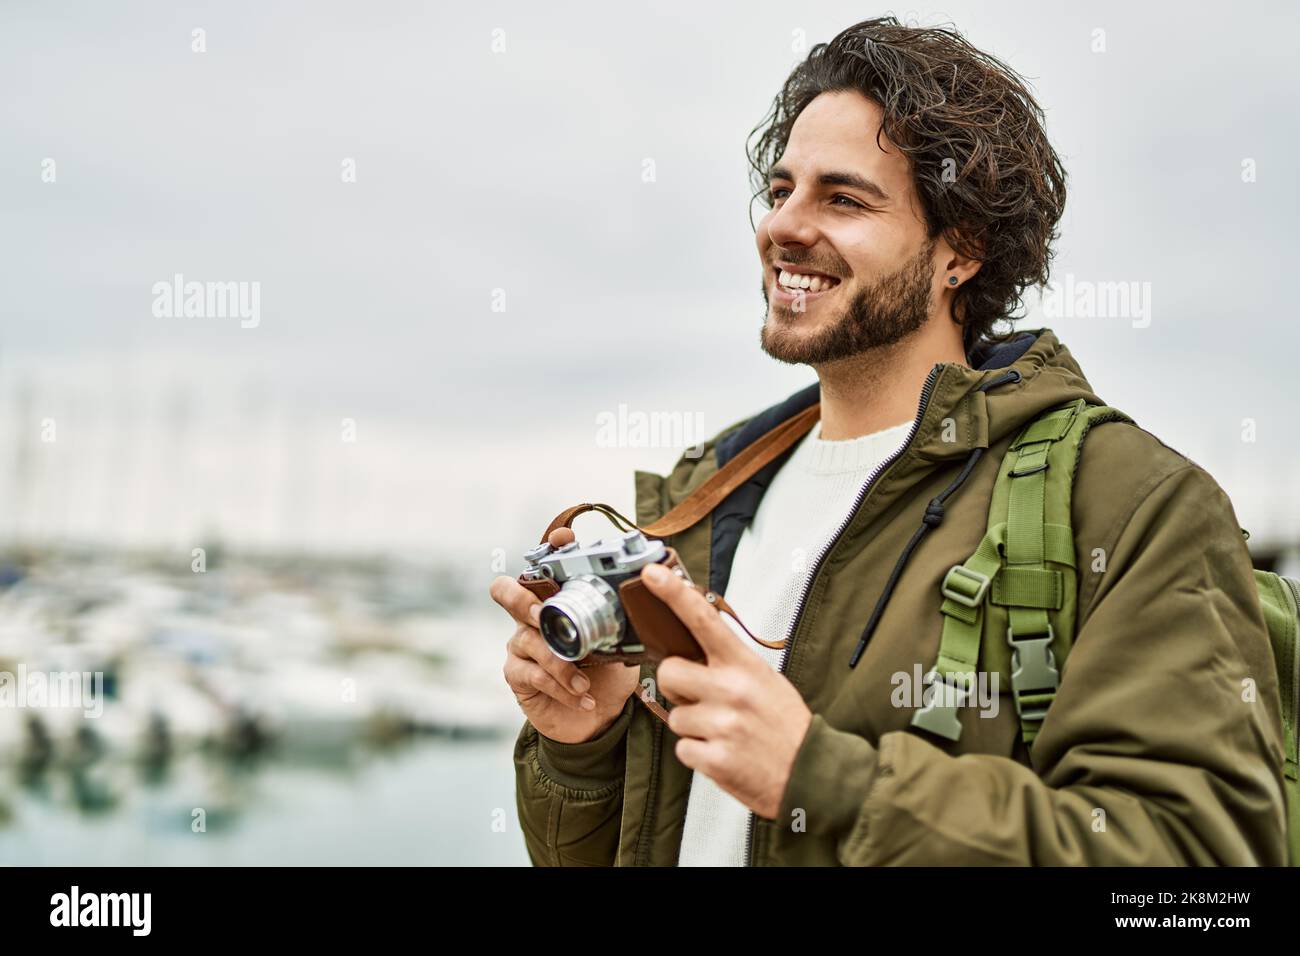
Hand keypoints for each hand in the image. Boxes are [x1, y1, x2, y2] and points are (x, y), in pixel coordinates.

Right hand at [491, 528, 639, 743]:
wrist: (599, 717)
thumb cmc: (608, 673)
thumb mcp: (622, 643)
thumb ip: (625, 622)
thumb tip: (647, 602)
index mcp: (556, 601)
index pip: (543, 566)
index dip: (548, 549)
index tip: (565, 540)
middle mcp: (532, 617)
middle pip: (506, 592)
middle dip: (524, 600)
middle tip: (544, 615)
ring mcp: (522, 645)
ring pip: (527, 641)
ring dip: (559, 663)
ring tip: (585, 680)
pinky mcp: (518, 675)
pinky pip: (533, 674)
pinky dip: (560, 686)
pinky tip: (582, 696)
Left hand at [640, 561, 811, 818]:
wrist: (812, 774)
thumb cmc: (785, 725)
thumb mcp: (764, 680)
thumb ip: (727, 664)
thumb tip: (688, 650)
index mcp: (745, 665)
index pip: (704, 620)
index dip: (674, 594)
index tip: (652, 574)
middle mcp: (732, 690)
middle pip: (669, 671)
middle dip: (677, 686)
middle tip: (702, 699)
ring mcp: (723, 724)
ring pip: (674, 715)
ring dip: (692, 726)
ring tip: (724, 732)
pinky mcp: (716, 758)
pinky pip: (683, 748)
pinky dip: (698, 754)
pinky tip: (724, 753)